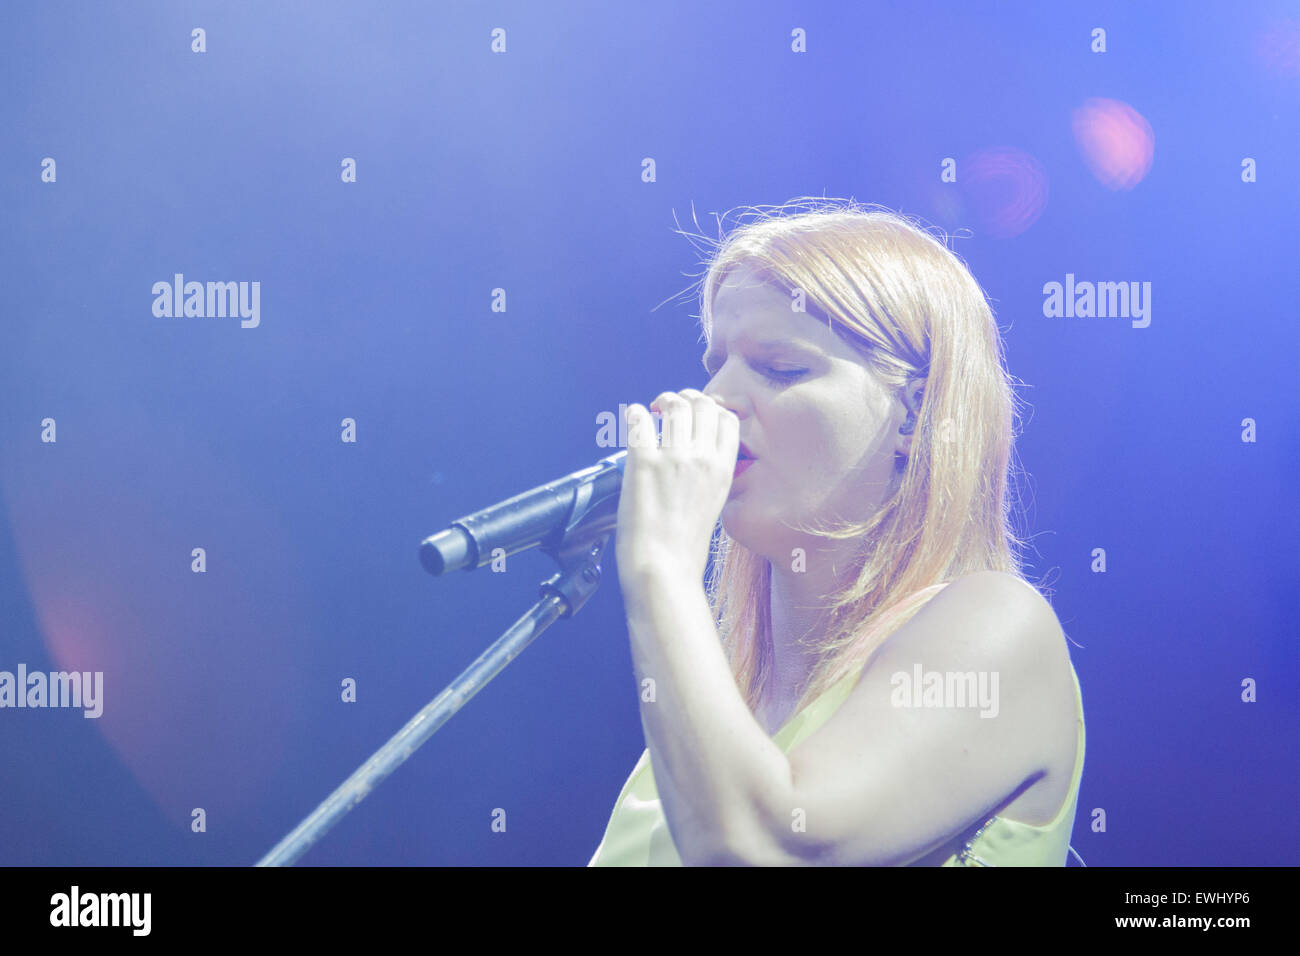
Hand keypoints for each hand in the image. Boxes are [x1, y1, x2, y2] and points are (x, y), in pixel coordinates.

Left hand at [615, 388, 739, 590]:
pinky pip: (640, 421)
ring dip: (662, 402)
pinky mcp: (643, 463)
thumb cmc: (684, 546)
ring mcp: (674, 458)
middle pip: (702, 404)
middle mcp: (702, 458)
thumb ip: (710, 474)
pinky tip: (634, 419)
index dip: (710, 407)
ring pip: (674, 406)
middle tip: (669, 406)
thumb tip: (695, 454)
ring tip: (652, 411)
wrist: (664, 569)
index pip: (726, 419)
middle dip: (685, 398)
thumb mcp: (713, 504)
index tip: (696, 412)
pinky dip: (636, 414)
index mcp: (723, 470)